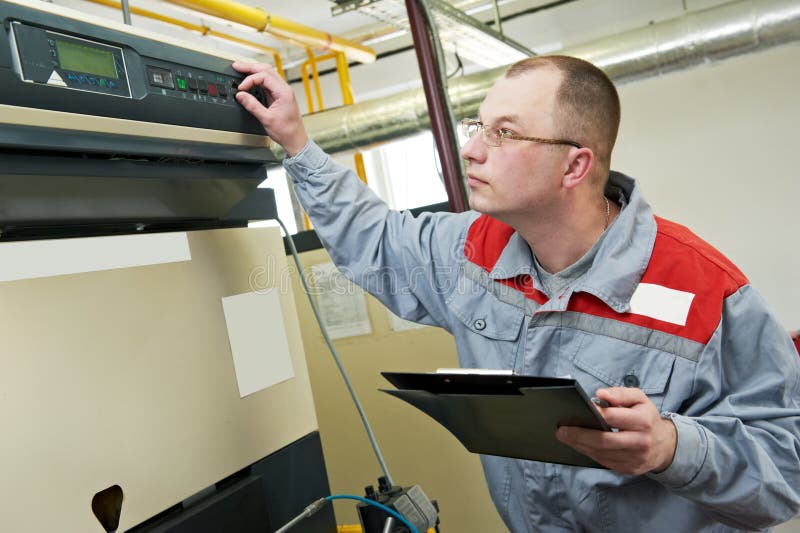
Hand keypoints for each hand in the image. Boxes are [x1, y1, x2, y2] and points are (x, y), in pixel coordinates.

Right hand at [232, 61, 308, 156]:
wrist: (295, 140)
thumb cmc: (286, 131)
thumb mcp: (266, 119)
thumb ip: (252, 105)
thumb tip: (240, 95)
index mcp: (284, 92)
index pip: (264, 76)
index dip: (250, 80)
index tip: (241, 88)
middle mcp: (285, 89)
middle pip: (266, 70)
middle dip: (250, 67)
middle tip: (237, 66)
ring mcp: (283, 92)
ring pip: (268, 74)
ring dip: (254, 71)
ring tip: (242, 69)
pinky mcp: (280, 96)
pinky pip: (268, 82)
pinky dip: (258, 79)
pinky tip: (251, 80)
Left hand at [555, 387, 676, 474]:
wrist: (664, 445)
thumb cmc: (647, 417)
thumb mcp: (639, 399)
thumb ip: (620, 393)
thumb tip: (601, 394)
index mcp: (643, 421)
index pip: (614, 418)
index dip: (595, 414)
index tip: (577, 411)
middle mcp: (640, 442)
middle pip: (604, 441)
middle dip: (579, 435)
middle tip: (562, 430)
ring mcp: (635, 459)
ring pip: (601, 454)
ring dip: (580, 446)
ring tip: (566, 437)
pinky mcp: (629, 469)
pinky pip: (604, 462)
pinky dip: (589, 453)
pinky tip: (579, 445)